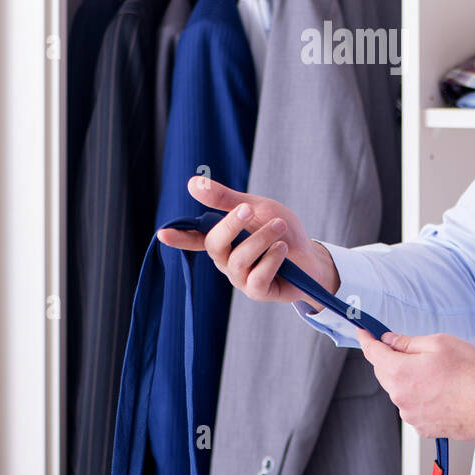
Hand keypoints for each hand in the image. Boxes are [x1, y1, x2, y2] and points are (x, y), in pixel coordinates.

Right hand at [155, 175, 339, 311]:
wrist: (311, 257)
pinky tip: (283, 249)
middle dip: (230, 225)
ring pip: (239, 259)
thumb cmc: (281, 230)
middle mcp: (226, 259)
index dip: (180, 236)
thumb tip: (191, 183)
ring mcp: (239, 277)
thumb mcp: (256, 207)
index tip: (163, 233)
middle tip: (248, 209)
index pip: (196, 237)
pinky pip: (256, 278)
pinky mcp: (257, 291)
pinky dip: (271, 260)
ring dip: (262, 239)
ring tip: (281, 227)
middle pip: (215, 244)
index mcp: (223, 238)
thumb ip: (226, 198)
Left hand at [354, 330, 474, 443]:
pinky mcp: (423, 427)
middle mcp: (401, 397)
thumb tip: (390, 341)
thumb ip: (408, 342)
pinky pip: (412, 407)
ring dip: (407, 380)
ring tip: (436, 374)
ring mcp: (411, 415)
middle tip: (411, 351)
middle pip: (383, 373)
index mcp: (400, 373)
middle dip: (390, 359)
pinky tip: (440, 390)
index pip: (373, 353)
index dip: (367, 339)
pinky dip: (419, 397)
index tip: (364, 332)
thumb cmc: (471, 373)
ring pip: (399, 391)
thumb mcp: (439, 343)